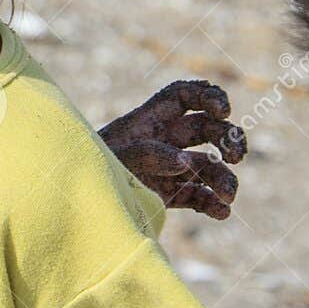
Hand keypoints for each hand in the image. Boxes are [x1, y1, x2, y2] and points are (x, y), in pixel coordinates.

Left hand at [98, 79, 243, 219]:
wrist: (73, 200)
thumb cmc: (85, 168)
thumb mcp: (114, 156)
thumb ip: (148, 154)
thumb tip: (185, 162)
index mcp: (147, 120)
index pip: (183, 96)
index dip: (208, 95)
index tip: (223, 111)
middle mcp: (163, 140)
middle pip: (208, 129)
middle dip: (229, 138)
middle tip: (235, 155)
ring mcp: (168, 168)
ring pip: (209, 166)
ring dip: (225, 179)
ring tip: (227, 197)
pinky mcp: (167, 195)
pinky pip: (199, 197)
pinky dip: (213, 205)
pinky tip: (220, 212)